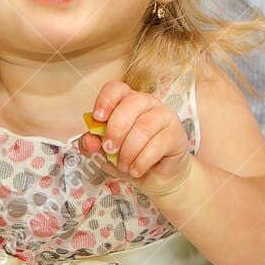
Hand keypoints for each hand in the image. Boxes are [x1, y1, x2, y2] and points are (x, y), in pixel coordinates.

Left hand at [80, 80, 192, 197]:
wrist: (155, 176)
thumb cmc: (128, 156)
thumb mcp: (104, 151)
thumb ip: (92, 143)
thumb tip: (88, 140)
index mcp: (126, 100)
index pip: (116, 88)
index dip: (105, 100)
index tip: (98, 118)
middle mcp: (147, 103)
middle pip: (131, 104)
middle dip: (116, 130)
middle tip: (109, 149)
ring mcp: (164, 116)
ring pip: (144, 126)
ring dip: (129, 150)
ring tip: (123, 166)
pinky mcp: (176, 134)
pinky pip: (158, 144)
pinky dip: (142, 161)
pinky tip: (136, 170)